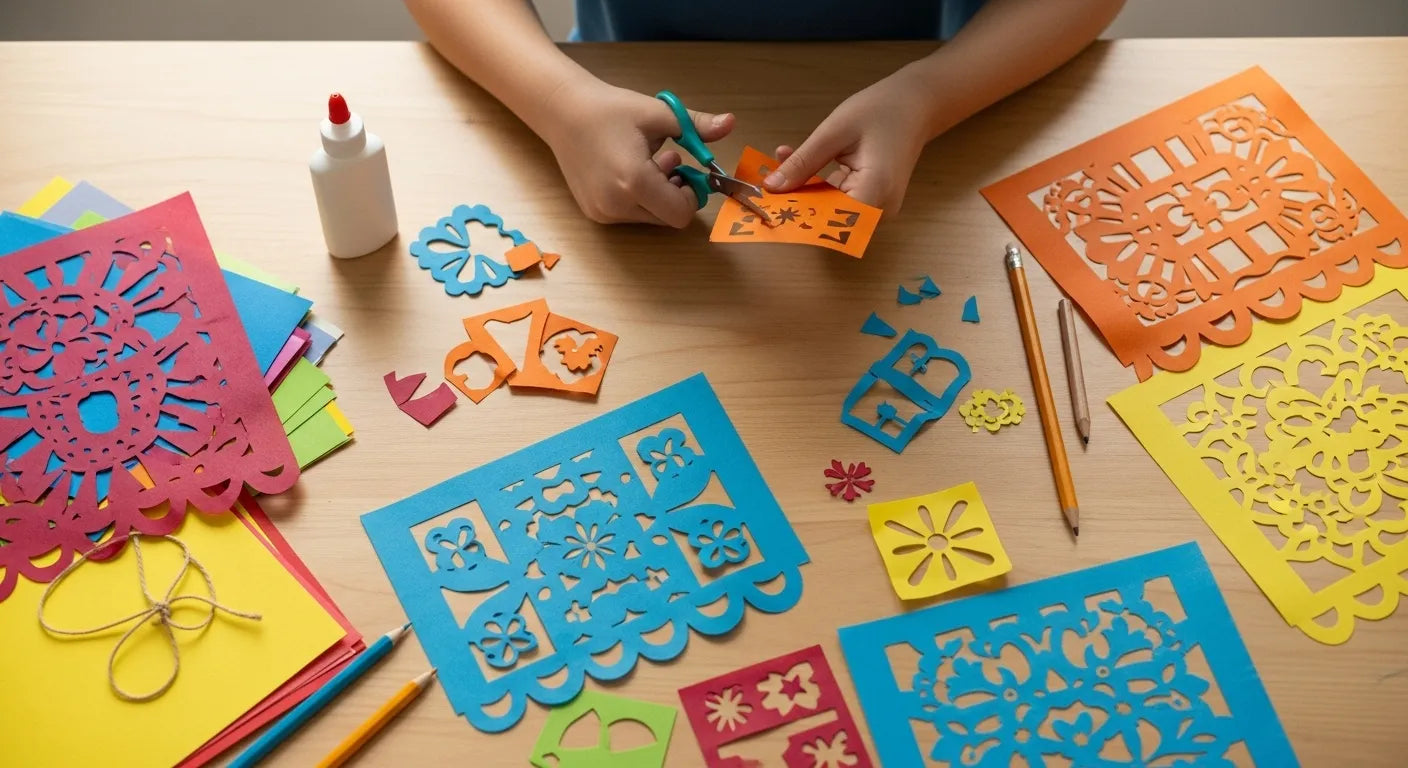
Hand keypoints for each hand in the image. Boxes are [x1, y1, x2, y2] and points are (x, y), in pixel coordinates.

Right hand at [540, 77, 734, 226]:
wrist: (562, 112)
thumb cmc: (611, 109)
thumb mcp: (659, 113)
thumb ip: (697, 125)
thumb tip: (731, 123)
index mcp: (634, 181)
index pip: (681, 213)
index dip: (691, 194)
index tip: (686, 168)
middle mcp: (616, 204)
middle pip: (667, 218)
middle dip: (675, 193)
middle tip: (667, 159)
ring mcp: (602, 212)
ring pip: (650, 218)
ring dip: (657, 195)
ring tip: (645, 163)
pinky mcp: (594, 213)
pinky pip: (630, 215)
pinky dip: (637, 199)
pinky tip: (626, 172)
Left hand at [763, 68, 933, 212]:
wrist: (916, 104)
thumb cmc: (881, 110)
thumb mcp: (834, 132)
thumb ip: (803, 163)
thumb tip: (772, 188)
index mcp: (875, 192)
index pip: (828, 220)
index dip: (795, 216)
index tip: (766, 204)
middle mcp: (879, 210)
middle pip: (827, 218)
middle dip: (793, 202)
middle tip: (763, 182)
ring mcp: (876, 208)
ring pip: (828, 210)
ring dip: (800, 191)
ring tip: (777, 164)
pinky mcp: (870, 201)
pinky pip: (836, 201)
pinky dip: (814, 185)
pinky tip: (794, 163)